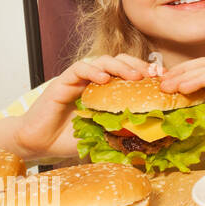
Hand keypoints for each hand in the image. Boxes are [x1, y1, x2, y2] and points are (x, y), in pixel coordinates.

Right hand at [13, 54, 154, 156]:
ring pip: (103, 61)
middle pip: (121, 61)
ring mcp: (79, 80)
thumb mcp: (104, 137)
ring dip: (121, 66)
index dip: (148, 75)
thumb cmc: (70, 140)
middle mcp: (96, 82)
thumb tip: (154, 140)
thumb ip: (123, 133)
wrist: (39, 144)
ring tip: (134, 76)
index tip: (165, 82)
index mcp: (108, 92)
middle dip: (140, 66)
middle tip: (154, 77)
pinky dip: (93, 71)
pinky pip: (80, 69)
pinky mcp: (63, 82)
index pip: (131, 74)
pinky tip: (104, 79)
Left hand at [158, 59, 204, 150]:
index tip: (161, 94)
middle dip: (177, 75)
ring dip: (183, 74)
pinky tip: (183, 87)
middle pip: (199, 69)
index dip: (181, 83)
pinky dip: (198, 78)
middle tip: (156, 86)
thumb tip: (191, 147)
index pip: (201, 80)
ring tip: (165, 86)